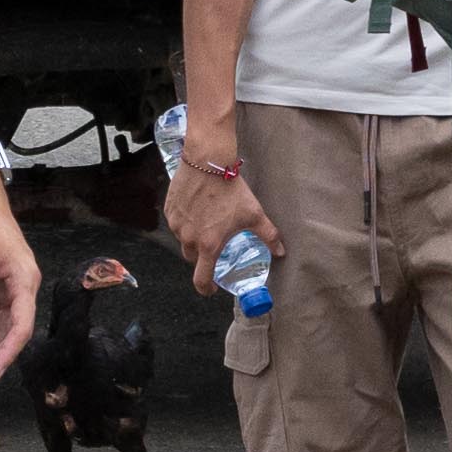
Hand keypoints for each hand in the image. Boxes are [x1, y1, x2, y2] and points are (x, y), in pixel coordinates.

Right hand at [173, 121, 263, 277]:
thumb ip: (268, 235)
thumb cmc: (231, 190)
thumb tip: (281, 251)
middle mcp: (189, 238)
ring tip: (206, 223)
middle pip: (192, 258)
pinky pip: (176, 223)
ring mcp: (176, 224)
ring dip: (193, 237)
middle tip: (213, 247)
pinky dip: (185, 222)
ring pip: (183, 239)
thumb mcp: (253, 214)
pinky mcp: (170, 210)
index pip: (201, 279)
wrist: (208, 162)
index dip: (206, 288)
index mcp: (209, 245)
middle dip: (202, 257)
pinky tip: (196, 211)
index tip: (211, 289)